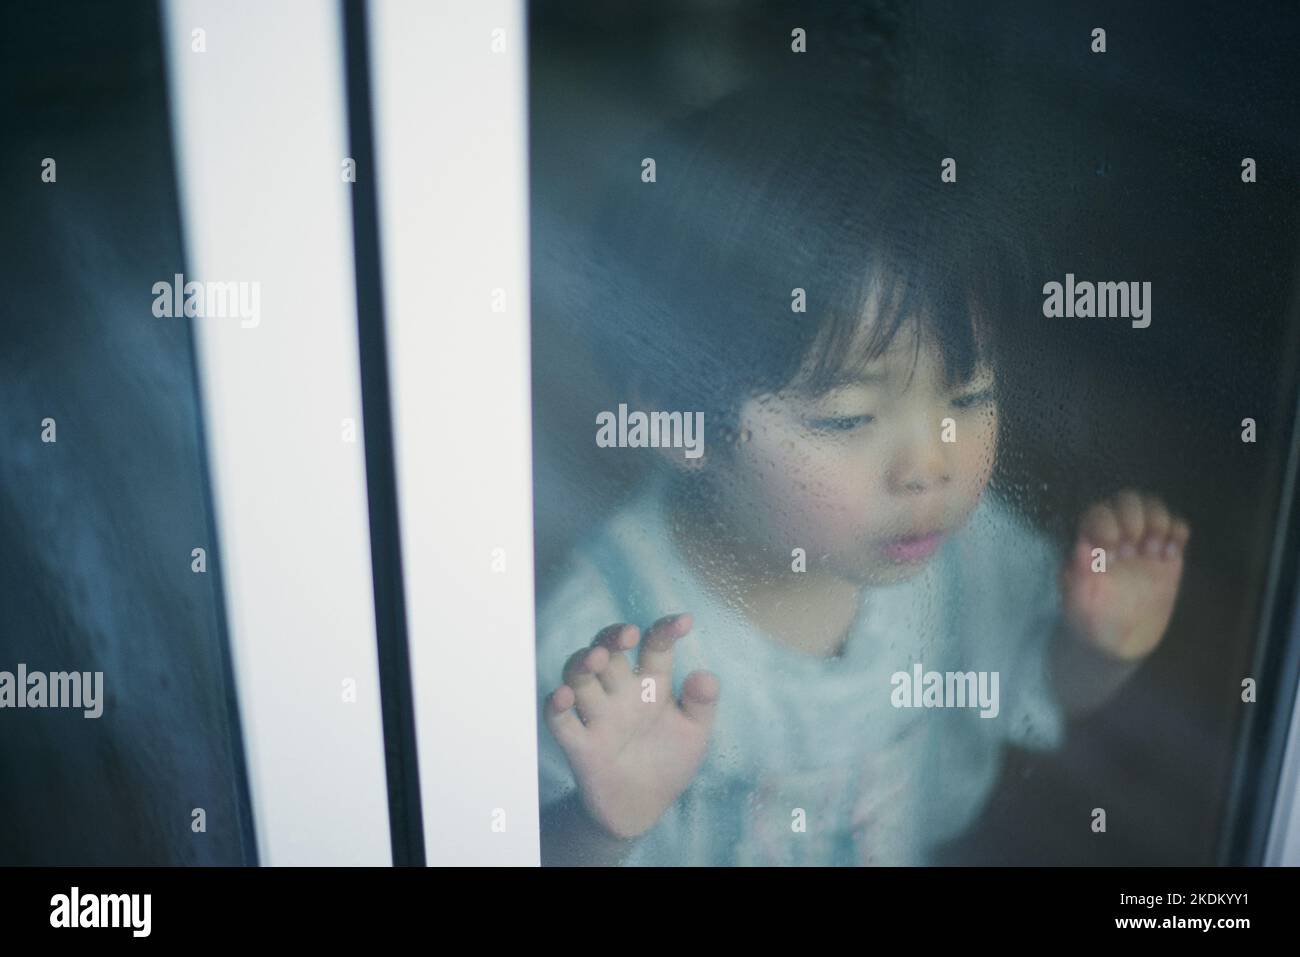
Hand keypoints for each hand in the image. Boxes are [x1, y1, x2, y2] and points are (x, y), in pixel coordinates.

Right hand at [544, 613, 718, 839]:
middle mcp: (621, 693)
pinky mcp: (579, 744)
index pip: (655, 647)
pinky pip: (559, 720)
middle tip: (628, 633)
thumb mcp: (695, 733)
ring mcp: (598, 716)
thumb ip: (701, 704)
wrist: (643, 808)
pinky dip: (556, 706)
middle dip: (612, 638)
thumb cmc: (669, 762)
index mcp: (651, 684)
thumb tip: (704, 676)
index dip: (666, 630)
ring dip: (583, 663)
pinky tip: (564, 696)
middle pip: (608, 652)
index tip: (685, 622)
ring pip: (579, 677)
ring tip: (597, 658)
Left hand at [1061, 489, 1189, 661]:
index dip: (1107, 524)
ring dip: (1158, 522)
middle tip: (1135, 550)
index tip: (1111, 553)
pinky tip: (1170, 556)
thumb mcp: (1079, 603)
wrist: (1118, 644)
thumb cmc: (1090, 622)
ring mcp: (1143, 544)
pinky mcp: (1167, 556)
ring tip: (1154, 552)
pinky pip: (1177, 528)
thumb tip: (1080, 544)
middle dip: (1134, 518)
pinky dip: (1178, 533)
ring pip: (1154, 508)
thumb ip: (1079, 575)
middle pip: (1128, 501)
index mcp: (1090, 543)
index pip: (1099, 513)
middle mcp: (1117, 537)